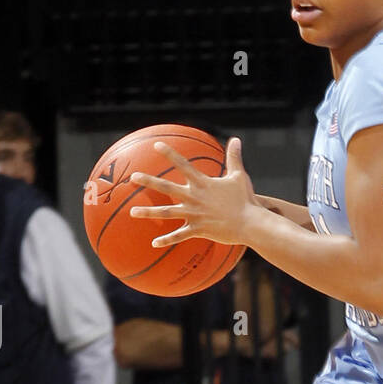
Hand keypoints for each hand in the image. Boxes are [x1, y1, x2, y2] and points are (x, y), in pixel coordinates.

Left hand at [129, 138, 255, 247]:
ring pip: (167, 212)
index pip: (182, 164)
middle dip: (148, 181)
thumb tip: (235, 140)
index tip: (156, 145)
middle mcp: (194, 197)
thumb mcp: (239, 176)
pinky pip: (179, 236)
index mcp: (203, 183)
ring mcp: (194, 214)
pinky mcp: (198, 229)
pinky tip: (154, 243)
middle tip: (132, 177)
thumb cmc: (245, 200)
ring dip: (149, 212)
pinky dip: (167, 240)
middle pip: (166, 187)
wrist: (250, 223)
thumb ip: (234, 158)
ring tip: (133, 212)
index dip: (169, 153)